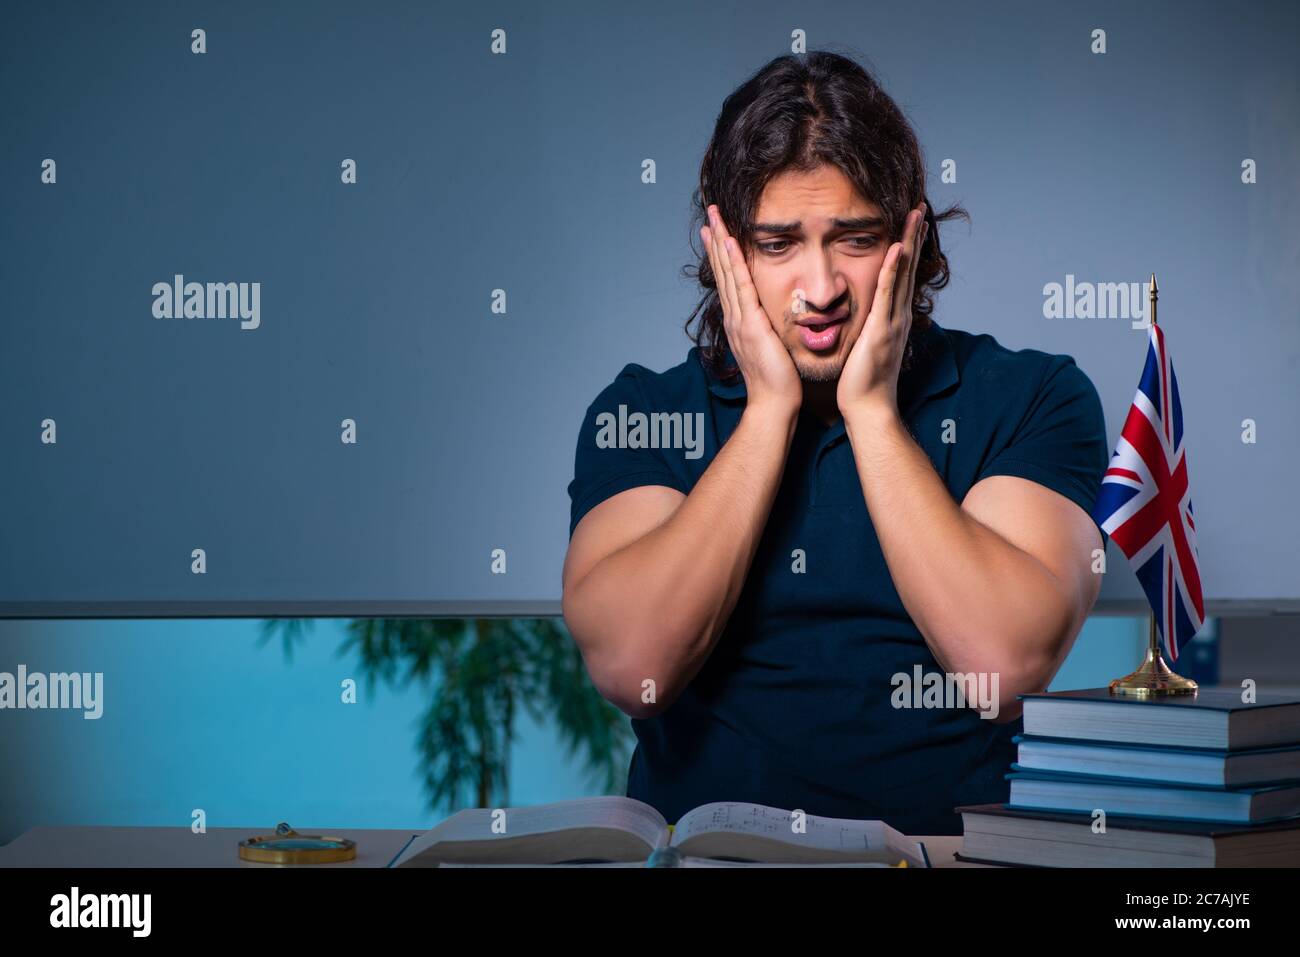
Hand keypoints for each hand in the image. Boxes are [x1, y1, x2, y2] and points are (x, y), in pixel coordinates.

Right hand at [702, 204, 800, 414]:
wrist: (774, 403)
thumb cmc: (777, 382)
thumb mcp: (771, 348)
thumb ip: (768, 331)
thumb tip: (770, 321)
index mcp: (740, 322)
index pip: (729, 280)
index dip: (721, 255)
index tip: (716, 232)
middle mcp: (734, 317)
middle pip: (722, 271)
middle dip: (715, 240)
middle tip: (709, 214)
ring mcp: (740, 319)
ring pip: (727, 273)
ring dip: (720, 243)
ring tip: (713, 218)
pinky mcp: (751, 323)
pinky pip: (742, 286)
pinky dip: (734, 263)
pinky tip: (730, 242)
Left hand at [837, 203, 927, 420]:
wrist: (869, 408)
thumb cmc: (863, 383)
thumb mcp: (866, 347)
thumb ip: (868, 328)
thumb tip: (862, 318)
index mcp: (894, 319)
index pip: (902, 276)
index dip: (907, 248)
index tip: (910, 224)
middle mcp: (899, 316)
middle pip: (909, 268)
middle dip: (914, 236)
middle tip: (919, 208)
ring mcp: (893, 322)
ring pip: (902, 275)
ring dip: (909, 243)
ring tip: (915, 216)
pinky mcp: (881, 330)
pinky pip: (886, 295)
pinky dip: (893, 271)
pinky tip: (897, 249)